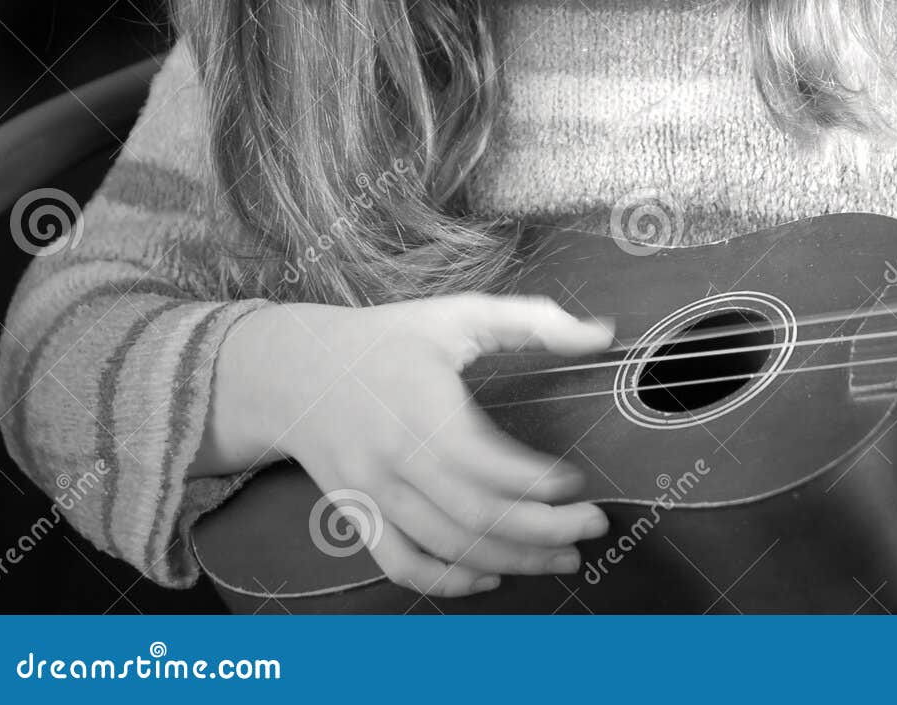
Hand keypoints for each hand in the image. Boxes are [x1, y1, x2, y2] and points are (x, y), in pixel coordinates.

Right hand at [232, 293, 613, 596]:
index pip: (485, 462)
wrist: (294, 371)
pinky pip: (403, 565)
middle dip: (543, 529)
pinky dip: (449, 581)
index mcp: (421, 408)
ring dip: (513, 560)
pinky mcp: (361, 516)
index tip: (579, 479)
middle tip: (592, 525)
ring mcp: (374, 495)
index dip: (537, 480)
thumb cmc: (385, 340)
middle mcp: (394, 459)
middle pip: (475, 515)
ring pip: (447, 547)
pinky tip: (493, 575)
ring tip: (564, 556)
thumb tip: (602, 333)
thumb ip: (533, 321)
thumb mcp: (457, 314)